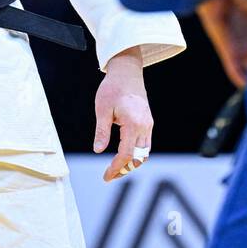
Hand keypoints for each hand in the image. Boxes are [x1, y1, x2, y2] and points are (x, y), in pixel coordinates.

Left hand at [93, 49, 152, 181]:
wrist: (127, 71)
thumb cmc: (112, 88)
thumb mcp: (102, 110)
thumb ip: (101, 131)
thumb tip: (98, 150)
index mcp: (133, 124)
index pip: (127, 154)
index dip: (117, 168)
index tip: (106, 176)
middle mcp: (144, 126)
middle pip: (138, 157)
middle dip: (124, 169)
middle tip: (109, 176)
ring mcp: (148, 124)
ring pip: (144, 153)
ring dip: (132, 163)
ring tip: (116, 168)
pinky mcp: (148, 122)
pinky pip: (145, 144)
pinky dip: (136, 153)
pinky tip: (124, 155)